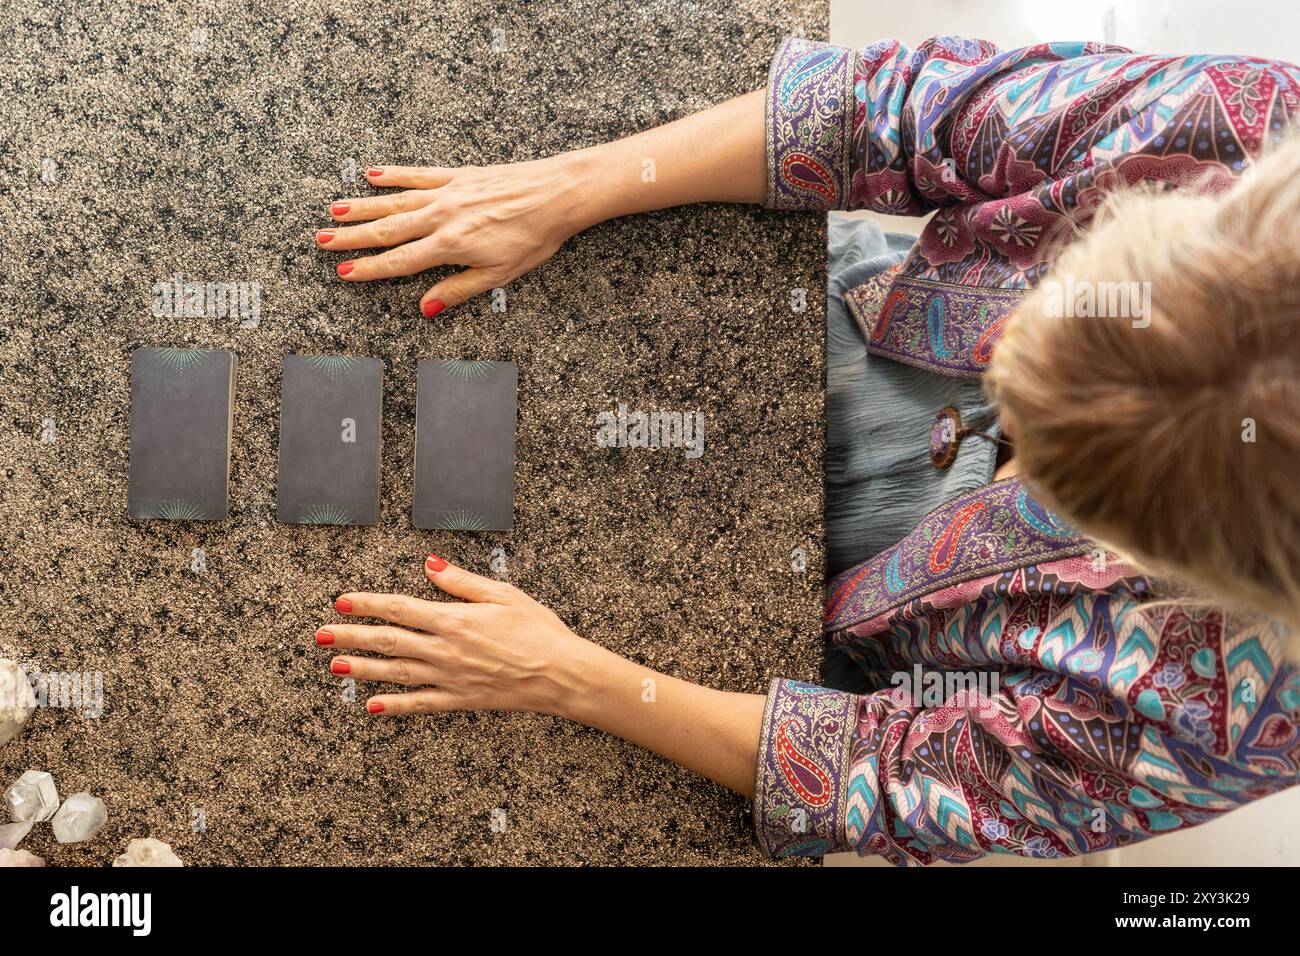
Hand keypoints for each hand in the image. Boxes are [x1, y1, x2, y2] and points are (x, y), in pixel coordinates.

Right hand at [315, 89, 766, 317]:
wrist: (557, 193)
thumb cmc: (534, 237)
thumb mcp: (500, 275)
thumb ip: (460, 290)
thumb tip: (426, 309)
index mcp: (450, 246)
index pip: (400, 261)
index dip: (369, 270)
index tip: (343, 274)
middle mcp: (442, 217)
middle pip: (388, 229)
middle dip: (353, 238)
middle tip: (321, 242)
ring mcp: (448, 192)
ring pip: (396, 201)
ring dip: (363, 207)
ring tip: (333, 210)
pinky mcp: (459, 175)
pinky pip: (419, 175)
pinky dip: (395, 175)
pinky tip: (372, 174)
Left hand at [319, 555, 602, 716]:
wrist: (560, 673)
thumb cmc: (538, 630)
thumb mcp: (502, 594)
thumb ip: (461, 581)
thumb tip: (430, 564)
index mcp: (453, 619)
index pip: (399, 609)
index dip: (367, 605)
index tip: (342, 601)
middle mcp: (444, 650)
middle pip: (388, 641)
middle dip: (350, 638)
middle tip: (320, 636)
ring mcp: (449, 677)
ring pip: (396, 673)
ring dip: (362, 670)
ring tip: (335, 667)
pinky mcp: (460, 699)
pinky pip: (421, 704)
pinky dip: (395, 706)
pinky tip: (373, 707)